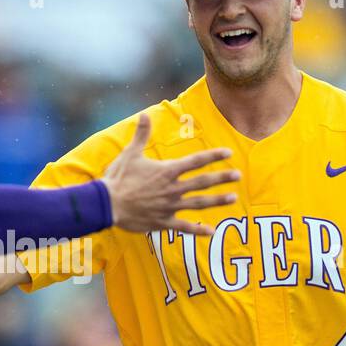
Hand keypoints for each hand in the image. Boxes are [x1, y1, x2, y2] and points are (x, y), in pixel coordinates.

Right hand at [101, 114, 238, 235]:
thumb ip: (141, 134)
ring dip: (217, 201)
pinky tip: (211, 231)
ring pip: (198, 203)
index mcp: (166, 171)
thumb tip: (144, 114)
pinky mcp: (162, 222)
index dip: (213, 156)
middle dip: (222, 178)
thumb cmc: (118, 178)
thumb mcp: (130, 153)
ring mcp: (169, 206)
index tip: (228, 153)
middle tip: (238, 176)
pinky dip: (198, 230)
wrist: (107, 204)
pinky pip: (184, 227)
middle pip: (202, 182)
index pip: (195, 161)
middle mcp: (172, 189)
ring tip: (232, 198)